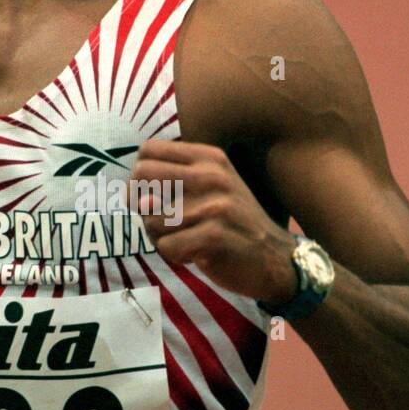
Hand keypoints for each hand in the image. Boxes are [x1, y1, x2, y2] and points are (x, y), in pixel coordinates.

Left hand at [129, 139, 297, 304]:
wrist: (275, 258)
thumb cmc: (234, 223)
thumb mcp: (213, 187)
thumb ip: (175, 180)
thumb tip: (133, 195)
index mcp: (209, 158)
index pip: (148, 151)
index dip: (139, 177)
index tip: (150, 197)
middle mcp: (212, 176)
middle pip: (142, 177)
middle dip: (140, 205)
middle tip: (159, 222)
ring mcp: (214, 206)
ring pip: (150, 218)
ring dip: (158, 237)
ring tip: (182, 240)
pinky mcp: (214, 236)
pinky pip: (166, 246)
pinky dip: (174, 255)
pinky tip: (193, 254)